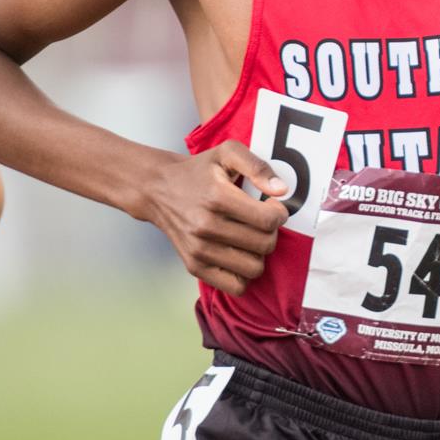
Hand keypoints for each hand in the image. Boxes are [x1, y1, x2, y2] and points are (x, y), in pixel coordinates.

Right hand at [142, 140, 290, 294]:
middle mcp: (206, 227)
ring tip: (250, 237)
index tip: (272, 207)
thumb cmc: (198, 171)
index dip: (279, 214)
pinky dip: (244, 274)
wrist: (158, 190)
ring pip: (254, 268)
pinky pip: (236, 286)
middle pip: (265, 245)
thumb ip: (257, 166)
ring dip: (259, 253)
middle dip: (271, 232)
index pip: (267, 220)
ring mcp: (199, 250)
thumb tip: (281, 190)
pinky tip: (239, 254)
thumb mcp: (227, 152)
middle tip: (261, 221)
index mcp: (217, 198)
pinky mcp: (194, 266)